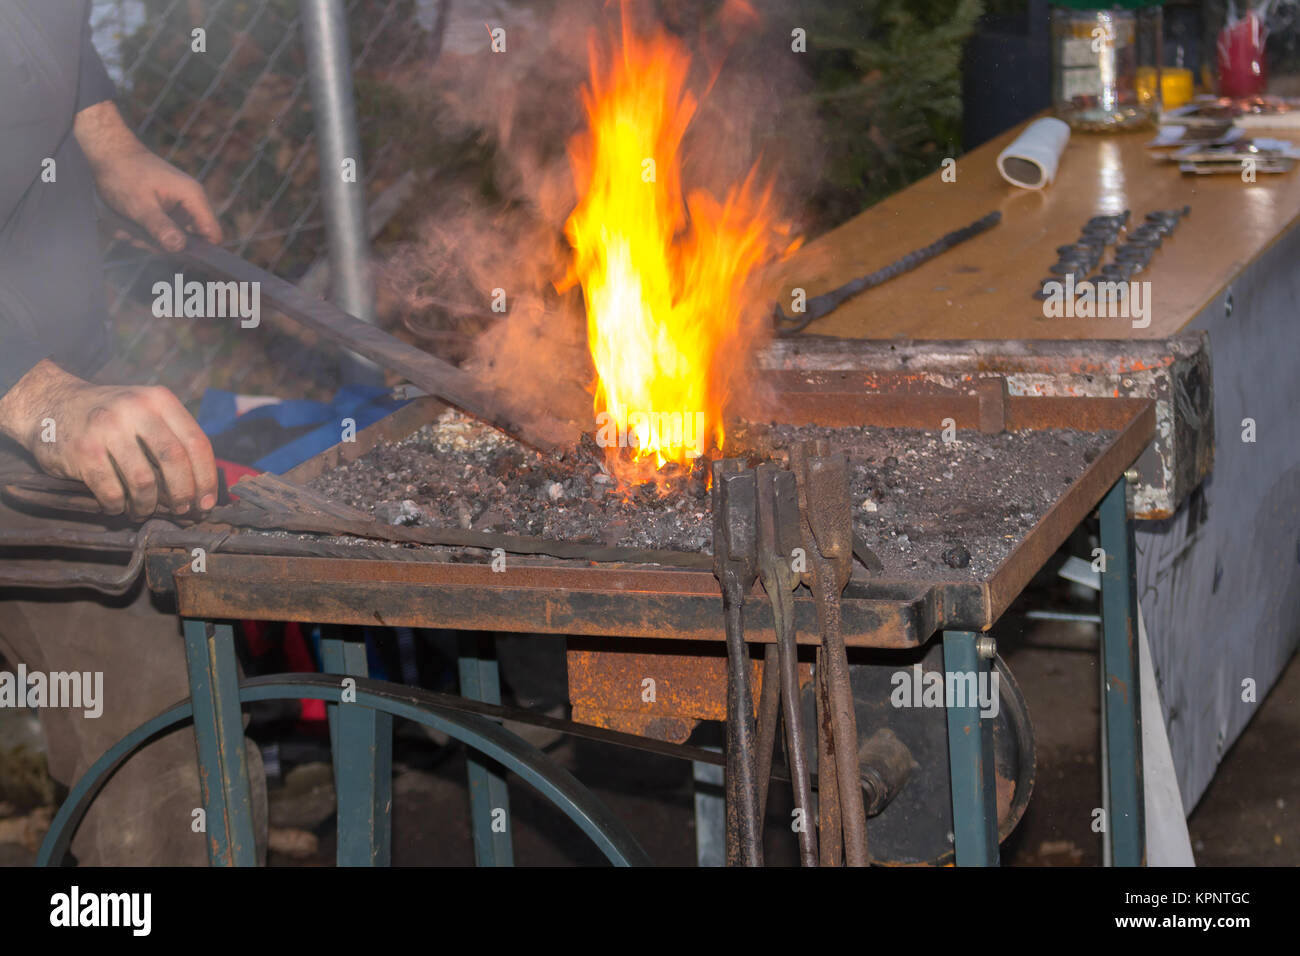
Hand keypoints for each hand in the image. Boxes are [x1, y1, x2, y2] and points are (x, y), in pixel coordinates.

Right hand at [0, 361, 218, 518]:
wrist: (50, 404)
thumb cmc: (110, 418)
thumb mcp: (145, 411)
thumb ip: (172, 438)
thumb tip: (202, 489)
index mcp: (159, 399)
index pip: (196, 442)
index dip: (207, 477)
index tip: (207, 502)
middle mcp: (136, 409)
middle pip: (175, 460)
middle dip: (184, 493)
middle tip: (183, 510)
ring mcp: (107, 428)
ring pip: (144, 481)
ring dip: (147, 505)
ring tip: (143, 510)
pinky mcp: (83, 450)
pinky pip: (112, 492)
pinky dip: (117, 506)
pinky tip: (116, 506)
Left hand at [74, 101, 221, 251]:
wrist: (108, 151)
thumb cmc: (123, 173)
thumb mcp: (140, 205)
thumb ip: (160, 228)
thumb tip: (179, 249)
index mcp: (193, 198)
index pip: (212, 234)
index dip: (201, 250)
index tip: (175, 255)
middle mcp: (190, 202)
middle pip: (190, 240)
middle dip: (164, 245)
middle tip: (138, 239)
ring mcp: (178, 205)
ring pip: (172, 236)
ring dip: (149, 239)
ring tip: (127, 230)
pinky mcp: (165, 207)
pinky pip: (161, 227)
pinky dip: (144, 231)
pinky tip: (127, 225)